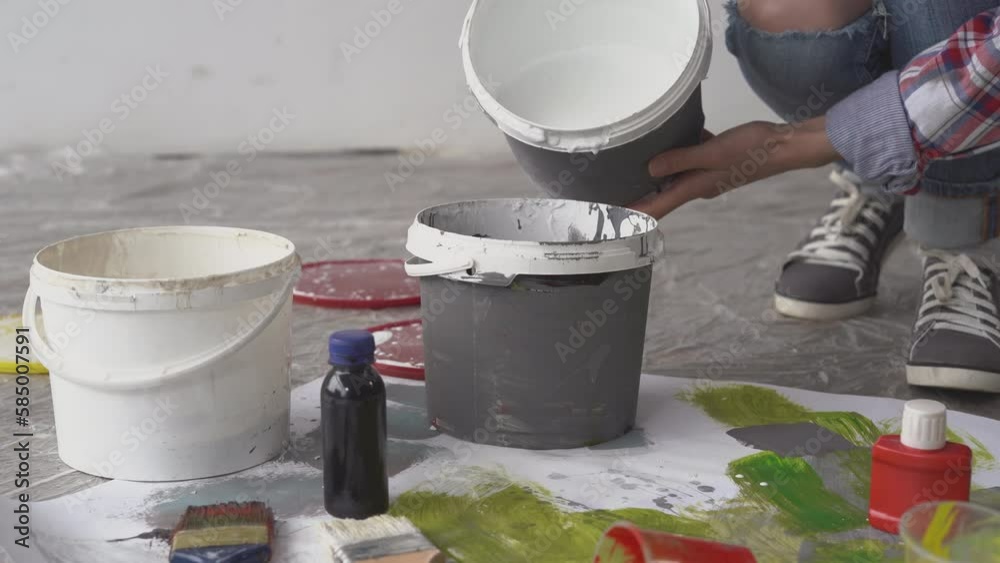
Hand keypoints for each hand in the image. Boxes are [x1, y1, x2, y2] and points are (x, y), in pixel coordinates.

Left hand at [630, 117, 839, 218]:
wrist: (786, 145)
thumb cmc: (753, 149)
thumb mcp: (712, 152)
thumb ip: (680, 159)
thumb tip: (650, 169)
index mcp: (695, 187)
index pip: (659, 207)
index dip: (636, 215)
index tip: (613, 223)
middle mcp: (699, 185)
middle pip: (663, 194)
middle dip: (640, 195)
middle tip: (614, 194)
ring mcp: (708, 174)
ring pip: (676, 175)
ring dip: (658, 173)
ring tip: (632, 167)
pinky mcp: (717, 160)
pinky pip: (691, 158)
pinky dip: (680, 151)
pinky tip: (672, 135)